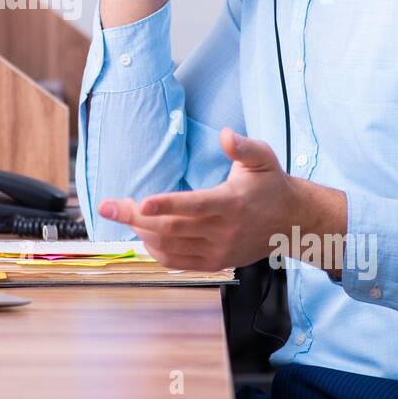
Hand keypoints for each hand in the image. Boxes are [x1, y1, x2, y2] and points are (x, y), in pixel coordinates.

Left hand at [96, 127, 346, 274]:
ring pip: (169, 247)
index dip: (166, 205)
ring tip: (122, 214)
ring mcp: (217, 251)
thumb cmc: (270, 184)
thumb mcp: (263, 158)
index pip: (194, 206)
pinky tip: (143, 234)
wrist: (290, 222)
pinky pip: (177, 262)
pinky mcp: (214, 263)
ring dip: (140, 232)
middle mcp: (223, 231)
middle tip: (107, 206)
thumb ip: (243, 147)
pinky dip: (154, 250)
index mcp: (231, 203)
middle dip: (134, 217)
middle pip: (171, 228)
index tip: (141, 202)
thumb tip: (225, 135)